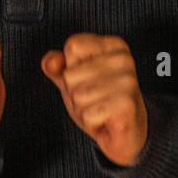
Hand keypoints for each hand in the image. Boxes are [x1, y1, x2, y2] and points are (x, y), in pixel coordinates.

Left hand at [41, 33, 148, 166]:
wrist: (126, 132)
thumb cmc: (99, 100)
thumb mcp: (74, 80)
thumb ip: (58, 67)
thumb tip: (50, 62)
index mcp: (112, 45)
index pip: (73, 46)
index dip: (70, 67)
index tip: (88, 77)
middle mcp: (123, 58)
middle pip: (71, 74)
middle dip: (75, 93)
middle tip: (96, 99)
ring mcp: (128, 81)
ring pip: (78, 96)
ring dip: (83, 109)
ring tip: (101, 109)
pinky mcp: (127, 104)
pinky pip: (88, 114)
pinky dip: (92, 121)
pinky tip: (106, 120)